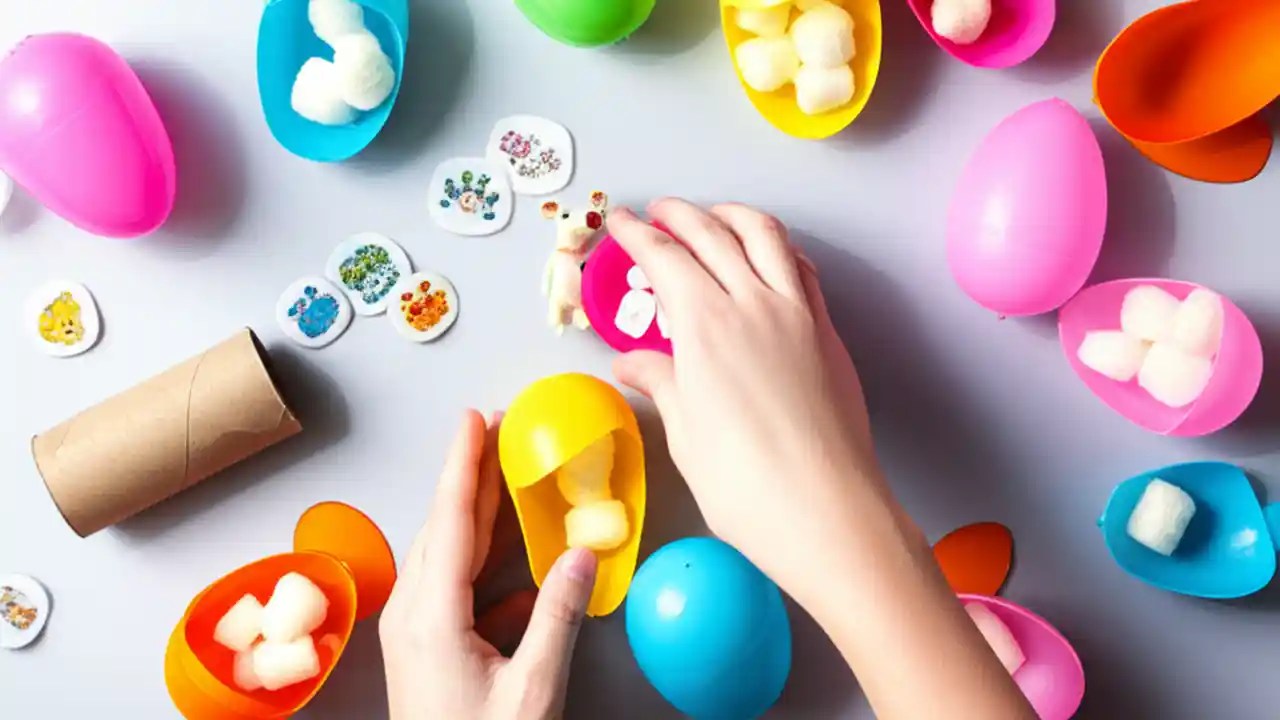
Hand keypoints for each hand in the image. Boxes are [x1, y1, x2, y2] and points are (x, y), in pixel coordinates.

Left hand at [380, 410, 598, 719]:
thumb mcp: (533, 690)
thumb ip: (557, 617)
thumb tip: (582, 554)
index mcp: (432, 619)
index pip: (449, 522)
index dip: (463, 465)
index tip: (473, 419)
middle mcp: (413, 617)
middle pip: (444, 528)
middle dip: (471, 476)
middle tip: (499, 431)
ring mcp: (415, 633)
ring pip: (447, 555)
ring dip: (477, 516)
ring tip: (508, 480)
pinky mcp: (426, 650)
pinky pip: (454, 590)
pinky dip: (486, 567)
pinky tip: (521, 567)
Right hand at [609, 200, 1033, 719]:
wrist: (828, 512)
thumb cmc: (745, 486)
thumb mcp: (687, 434)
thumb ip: (662, 382)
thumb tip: (630, 362)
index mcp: (706, 326)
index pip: (664, 257)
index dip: (637, 234)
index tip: (621, 222)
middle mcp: (753, 304)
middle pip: (712, 233)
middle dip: (680, 214)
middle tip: (658, 212)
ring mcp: (798, 314)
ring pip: (765, 235)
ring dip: (732, 215)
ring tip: (712, 216)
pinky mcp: (828, 333)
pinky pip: (802, 268)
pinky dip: (778, 247)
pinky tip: (769, 257)